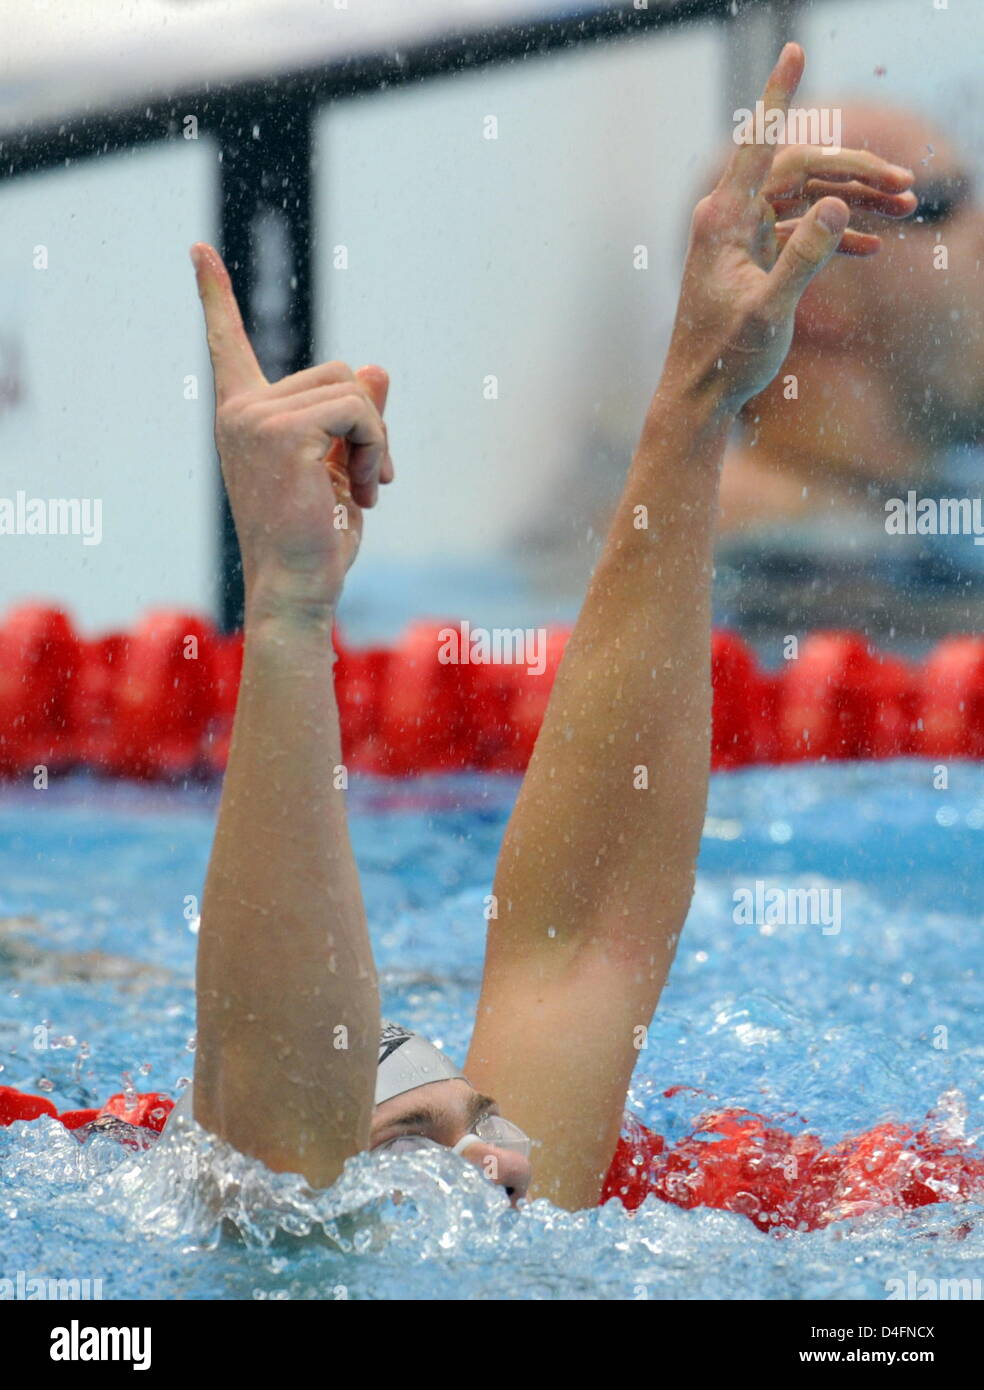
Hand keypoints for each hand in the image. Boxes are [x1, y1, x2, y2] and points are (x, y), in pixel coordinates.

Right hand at [191, 242, 392, 612]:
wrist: (298, 587)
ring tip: (364, 488)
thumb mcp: (339, 465)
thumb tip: (376, 366)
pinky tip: (364, 490)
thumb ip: (353, 416)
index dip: (216, 296)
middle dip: (368, 425)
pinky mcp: (282, 432)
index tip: (198, 249)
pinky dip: (376, 447)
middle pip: (338, 372)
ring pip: (353, 391)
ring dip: (377, 440)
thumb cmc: (316, 537)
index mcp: (243, 416)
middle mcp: (240, 411)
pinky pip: (358, 411)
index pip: (228, 344)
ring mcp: (255, 418)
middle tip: (367, 480)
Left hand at [659, 44, 913, 414]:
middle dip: (855, 170)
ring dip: (855, 201)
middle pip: (800, 170)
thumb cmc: (725, 358)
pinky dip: (837, 235)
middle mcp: (731, 219)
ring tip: (909, 207)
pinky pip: (802, 233)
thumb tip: (840, 204)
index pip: (757, 141)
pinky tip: (875, 246)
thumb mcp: (769, 311)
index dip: (780, 94)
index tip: (794, 48)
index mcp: (724, 219)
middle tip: (908, 183)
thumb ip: (804, 259)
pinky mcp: (755, 262)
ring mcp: (743, 239)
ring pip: (806, 199)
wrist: (700, 397)